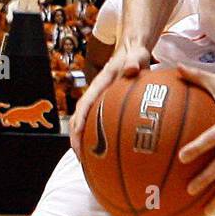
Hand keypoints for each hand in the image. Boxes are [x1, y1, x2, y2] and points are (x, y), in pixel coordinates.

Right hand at [69, 39, 151, 156]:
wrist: (133, 51)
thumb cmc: (135, 54)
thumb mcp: (137, 55)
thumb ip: (134, 61)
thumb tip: (132, 69)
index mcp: (100, 84)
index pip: (84, 104)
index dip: (79, 121)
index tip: (77, 137)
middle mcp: (96, 95)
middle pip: (80, 119)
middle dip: (77, 139)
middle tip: (82, 160)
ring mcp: (100, 102)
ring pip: (87, 124)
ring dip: (86, 142)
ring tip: (92, 164)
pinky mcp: (107, 107)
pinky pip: (101, 125)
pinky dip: (102, 139)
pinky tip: (114, 155)